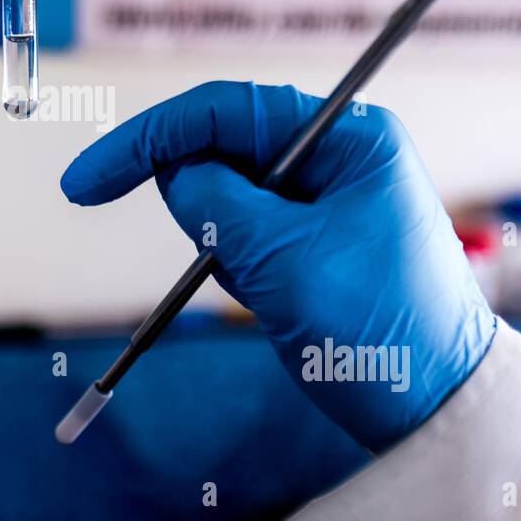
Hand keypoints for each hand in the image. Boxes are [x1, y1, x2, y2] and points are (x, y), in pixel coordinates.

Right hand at [60, 81, 495, 451]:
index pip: (227, 110)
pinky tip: (278, 305)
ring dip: (223, 247)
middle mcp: (333, 159)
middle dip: (200, 204)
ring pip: (226, 201)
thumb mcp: (284, 258)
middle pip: (223, 152)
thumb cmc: (380, 327)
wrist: (434, 410)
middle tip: (226, 261)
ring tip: (276, 295)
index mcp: (347, 137)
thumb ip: (214, 203)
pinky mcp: (306, 246)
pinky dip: (236, 269)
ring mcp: (320, 204)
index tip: (87, 183)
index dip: (150, 139)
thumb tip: (172, 173)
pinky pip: (242, 241)